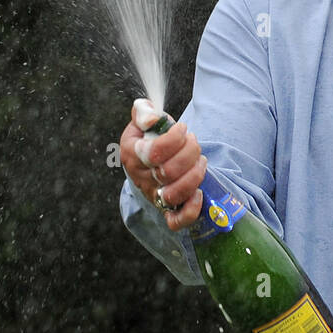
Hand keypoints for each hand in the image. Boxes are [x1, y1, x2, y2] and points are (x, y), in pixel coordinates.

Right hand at [118, 109, 206, 232]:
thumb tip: (152, 119)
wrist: (150, 160)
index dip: (175, 138)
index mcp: (132, 154)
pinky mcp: (166, 209)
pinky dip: (190, 210)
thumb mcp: (143, 120)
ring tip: (201, 160)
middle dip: (190, 152)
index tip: (183, 128)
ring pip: (174, 194)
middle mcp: (141, 178)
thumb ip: (143, 112)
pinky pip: (176, 221)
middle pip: (168, 172)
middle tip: (194, 142)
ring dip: (195, 175)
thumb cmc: (150, 137)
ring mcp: (154, 195)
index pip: (154, 152)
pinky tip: (199, 193)